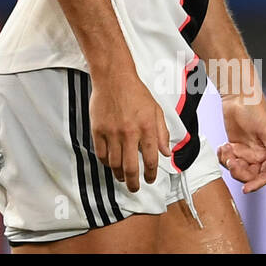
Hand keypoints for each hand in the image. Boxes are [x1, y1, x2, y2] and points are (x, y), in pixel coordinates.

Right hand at [88, 63, 172, 191]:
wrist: (113, 78)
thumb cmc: (136, 93)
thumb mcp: (156, 111)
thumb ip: (162, 133)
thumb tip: (167, 154)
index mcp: (147, 128)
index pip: (150, 160)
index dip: (151, 174)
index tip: (150, 179)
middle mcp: (129, 133)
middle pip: (130, 168)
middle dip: (134, 183)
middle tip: (135, 188)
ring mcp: (112, 132)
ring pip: (114, 164)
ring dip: (119, 174)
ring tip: (122, 177)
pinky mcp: (98, 130)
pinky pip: (101, 154)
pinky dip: (106, 162)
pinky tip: (110, 163)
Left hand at [217, 94, 265, 193]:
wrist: (238, 96)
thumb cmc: (257, 109)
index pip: (265, 175)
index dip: (257, 184)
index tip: (246, 189)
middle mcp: (258, 154)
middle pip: (249, 174)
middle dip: (239, 171)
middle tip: (231, 160)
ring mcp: (245, 151)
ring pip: (237, 168)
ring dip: (230, 163)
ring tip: (226, 149)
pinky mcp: (234, 146)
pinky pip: (228, 159)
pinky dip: (223, 156)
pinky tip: (222, 146)